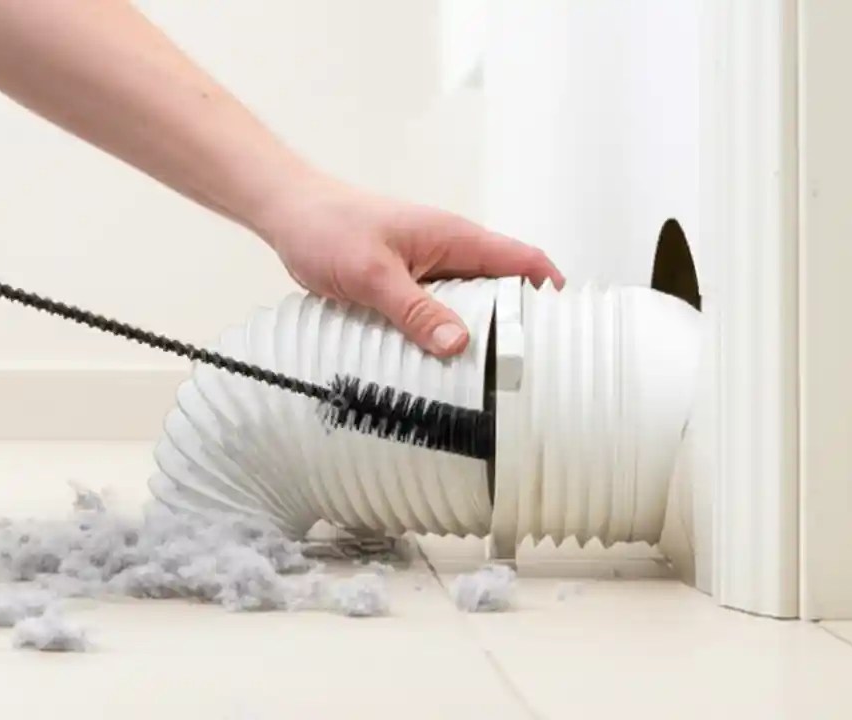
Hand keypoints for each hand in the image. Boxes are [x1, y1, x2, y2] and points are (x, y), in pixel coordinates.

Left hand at [255, 175, 564, 357]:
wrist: (290, 214)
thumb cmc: (329, 227)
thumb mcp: (374, 275)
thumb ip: (415, 311)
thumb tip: (458, 345)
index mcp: (455, 237)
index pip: (522, 260)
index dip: (549, 291)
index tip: (561, 329)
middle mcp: (448, 252)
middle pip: (499, 291)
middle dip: (510, 327)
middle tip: (515, 370)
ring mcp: (427, 269)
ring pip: (465, 306)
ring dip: (470, 334)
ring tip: (477, 376)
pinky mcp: (405, 284)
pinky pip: (434, 312)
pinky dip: (438, 334)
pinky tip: (432, 362)